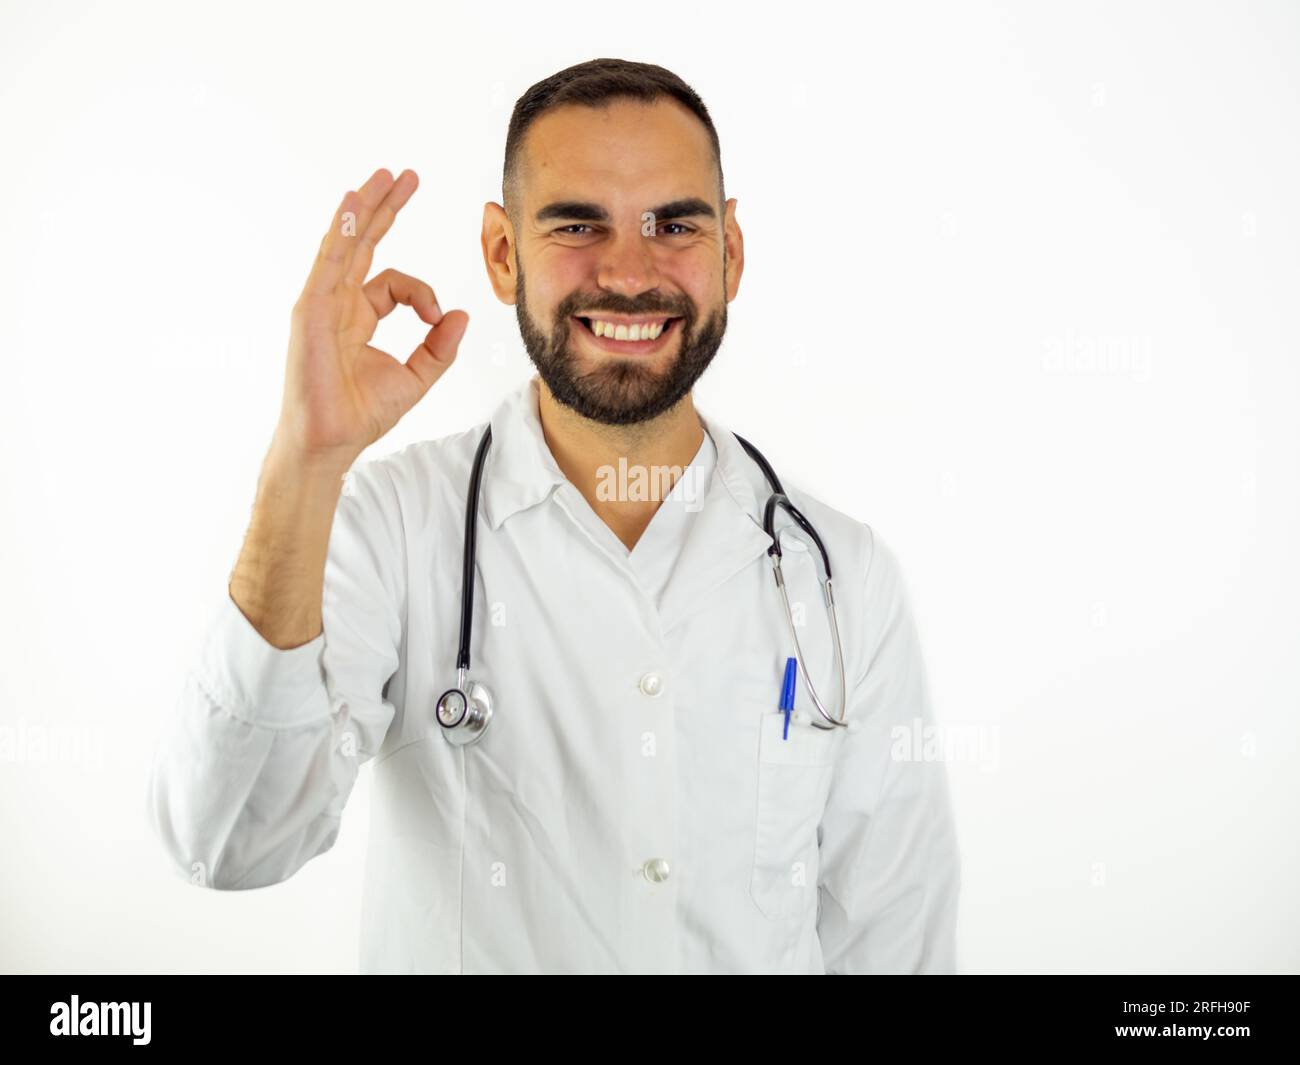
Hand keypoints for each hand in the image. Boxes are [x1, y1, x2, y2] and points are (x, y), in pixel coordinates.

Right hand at [275, 168, 468, 464]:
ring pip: (346, 242)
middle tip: (406, 176)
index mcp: (359, 317)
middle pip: (363, 243)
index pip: (394, 282)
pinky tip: (353, 203)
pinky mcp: (312, 310)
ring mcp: (322, 303)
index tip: (435, 317)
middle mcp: (338, 303)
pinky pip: (329, 260)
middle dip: (385, 208)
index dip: (423, 295)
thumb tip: (461, 315)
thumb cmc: (360, 414)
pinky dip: (342, 229)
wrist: (331, 441)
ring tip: (383, 176)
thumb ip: (439, 347)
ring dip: (365, 206)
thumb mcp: (415, 378)